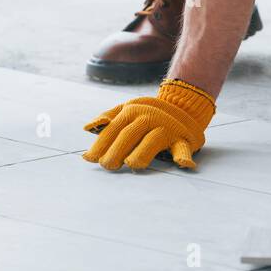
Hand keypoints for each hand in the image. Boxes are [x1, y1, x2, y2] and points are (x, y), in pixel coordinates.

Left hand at [82, 79, 215, 170]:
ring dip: (141, 153)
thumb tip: (87, 128)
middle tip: (107, 166)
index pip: (112, 129)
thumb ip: (108, 118)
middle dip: (115, 151)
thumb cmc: (148, 113)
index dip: (100, 144)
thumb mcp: (127, 109)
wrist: (183, 105)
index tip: (89, 158)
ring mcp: (166, 127)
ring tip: (131, 164)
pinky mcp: (183, 138)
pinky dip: (183, 155)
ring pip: (152, 140)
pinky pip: (182, 148)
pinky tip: (182, 163)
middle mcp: (148, 117)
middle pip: (129, 135)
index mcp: (132, 111)